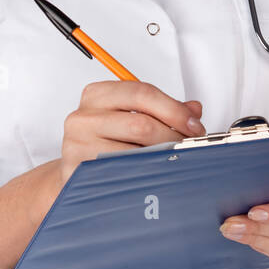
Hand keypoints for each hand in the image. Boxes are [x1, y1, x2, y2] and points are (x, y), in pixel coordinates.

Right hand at [59, 82, 204, 186]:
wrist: (74, 174)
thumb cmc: (106, 143)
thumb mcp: (131, 118)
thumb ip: (163, 110)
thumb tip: (194, 110)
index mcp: (97, 95)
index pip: (142, 93)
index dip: (174, 110)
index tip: (194, 125)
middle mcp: (83, 117)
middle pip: (141, 124)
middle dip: (173, 137)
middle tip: (189, 147)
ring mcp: (77, 145)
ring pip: (134, 152)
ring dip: (161, 159)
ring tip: (173, 162)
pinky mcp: (78, 172)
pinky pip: (122, 174)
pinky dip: (145, 174)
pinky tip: (153, 175)